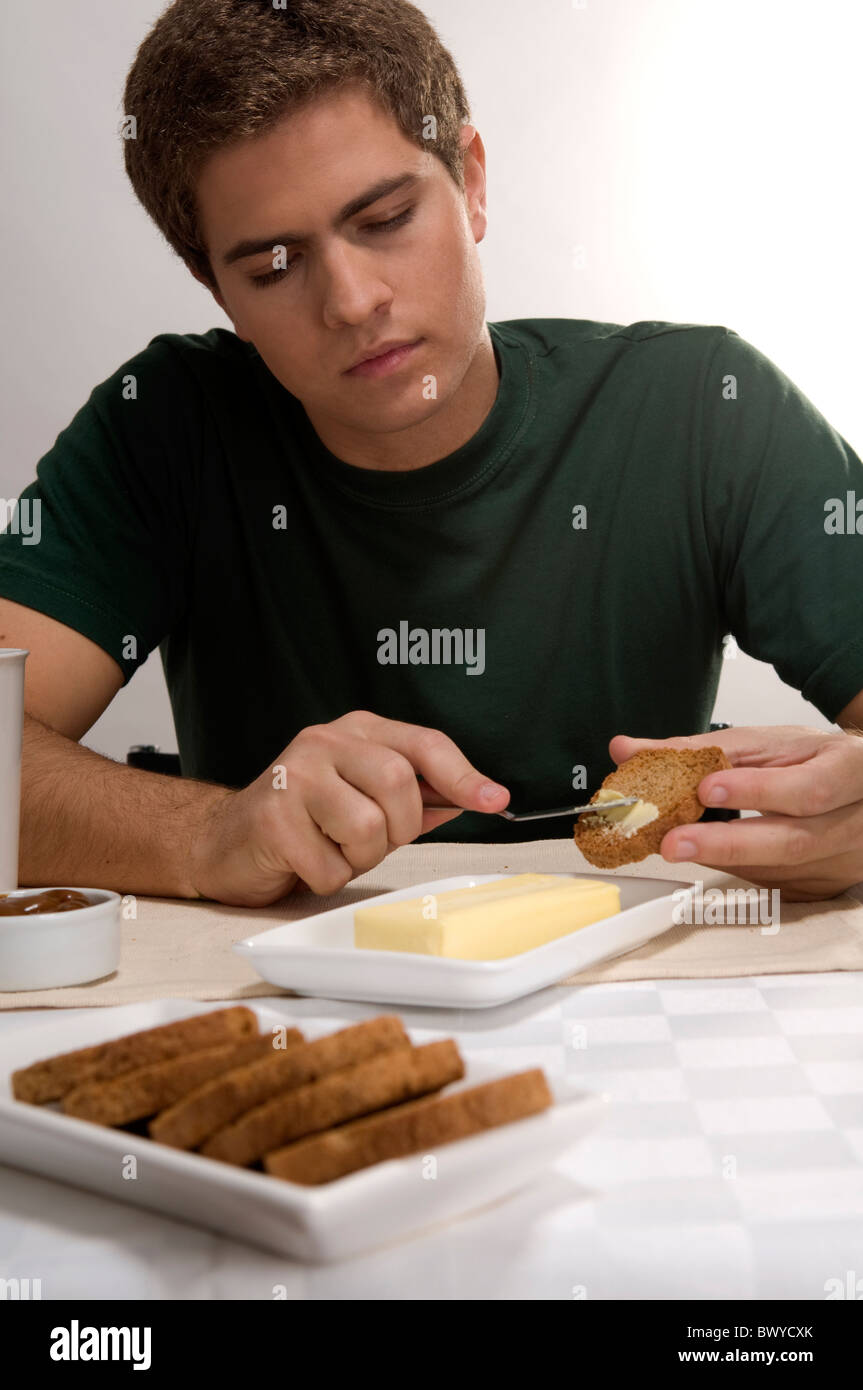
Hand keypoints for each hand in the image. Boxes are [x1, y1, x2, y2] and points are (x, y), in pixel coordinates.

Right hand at [190, 710, 508, 905]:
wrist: (225, 843)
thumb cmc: (303, 822)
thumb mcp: (365, 800)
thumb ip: (418, 797)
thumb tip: (479, 797)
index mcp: (356, 732)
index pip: (424, 744)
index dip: (464, 776)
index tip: (494, 800)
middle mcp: (324, 742)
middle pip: (400, 785)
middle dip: (398, 829)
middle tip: (367, 840)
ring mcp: (295, 775)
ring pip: (368, 829)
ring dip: (358, 858)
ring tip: (330, 848)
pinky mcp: (272, 816)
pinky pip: (331, 866)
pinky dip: (326, 878)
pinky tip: (302, 861)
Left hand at [609, 725, 862, 900]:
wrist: (862, 788)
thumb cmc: (815, 759)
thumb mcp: (767, 743)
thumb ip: (699, 748)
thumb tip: (629, 750)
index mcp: (851, 771)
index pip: (808, 789)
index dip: (758, 791)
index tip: (706, 788)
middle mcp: (855, 822)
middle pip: (792, 842)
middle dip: (726, 844)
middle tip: (671, 842)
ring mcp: (843, 861)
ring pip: (776, 870)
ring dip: (720, 858)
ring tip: (676, 843)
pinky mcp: (824, 887)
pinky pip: (771, 884)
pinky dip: (732, 868)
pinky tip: (709, 854)